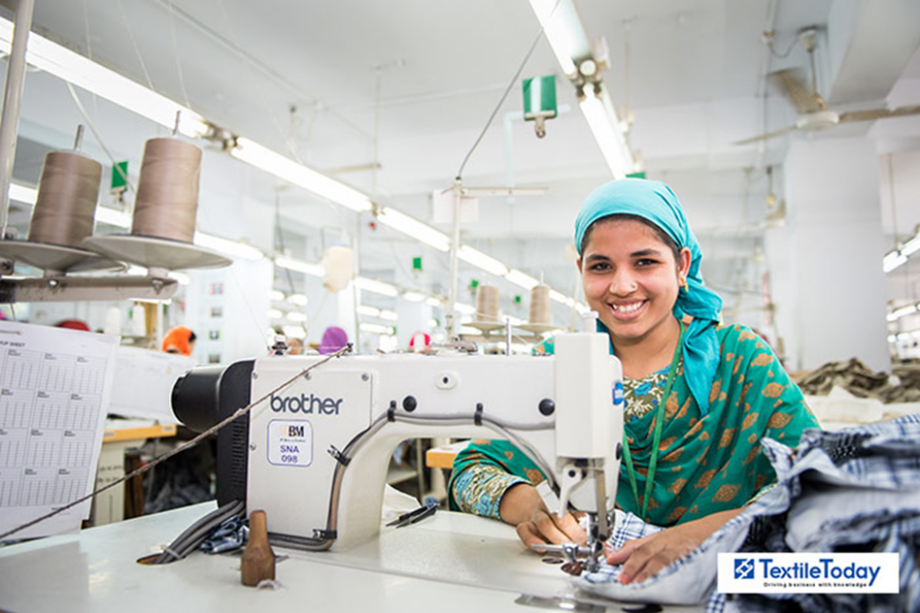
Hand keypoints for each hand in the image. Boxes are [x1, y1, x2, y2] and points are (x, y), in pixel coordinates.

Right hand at [498, 483, 585, 547]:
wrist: (540, 509)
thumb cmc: (561, 515)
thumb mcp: (576, 515)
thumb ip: (587, 526)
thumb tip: (604, 544)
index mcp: (564, 500)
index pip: (576, 508)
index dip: (584, 524)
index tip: (591, 536)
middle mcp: (549, 505)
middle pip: (560, 518)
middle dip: (574, 535)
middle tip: (581, 545)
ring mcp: (536, 515)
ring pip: (544, 524)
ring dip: (558, 539)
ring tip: (567, 549)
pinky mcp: (525, 525)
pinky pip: (524, 530)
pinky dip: (532, 539)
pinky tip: (542, 547)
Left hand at [604, 508, 741, 583]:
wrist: (717, 526)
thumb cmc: (689, 534)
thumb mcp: (662, 537)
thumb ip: (637, 546)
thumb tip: (614, 554)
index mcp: (659, 538)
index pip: (638, 546)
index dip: (623, 554)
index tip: (609, 562)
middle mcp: (668, 542)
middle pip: (647, 552)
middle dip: (633, 566)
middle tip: (623, 579)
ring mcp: (682, 548)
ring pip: (663, 560)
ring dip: (650, 572)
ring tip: (639, 583)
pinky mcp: (695, 555)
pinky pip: (682, 565)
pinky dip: (673, 573)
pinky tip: (666, 581)